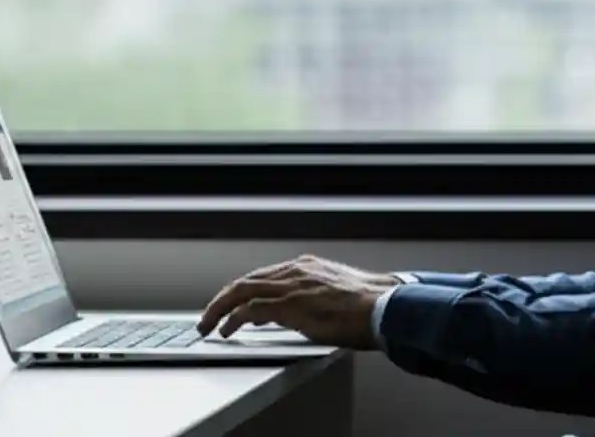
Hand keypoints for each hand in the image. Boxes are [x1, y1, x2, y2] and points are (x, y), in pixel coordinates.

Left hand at [197, 254, 400, 348]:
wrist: (384, 306)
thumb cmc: (370, 304)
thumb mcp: (337, 292)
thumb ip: (315, 296)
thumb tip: (304, 312)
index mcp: (306, 266)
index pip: (263, 276)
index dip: (243, 289)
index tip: (233, 302)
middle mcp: (294, 271)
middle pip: (246, 280)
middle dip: (223, 297)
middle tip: (210, 313)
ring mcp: (290, 286)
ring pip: (241, 291)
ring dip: (220, 308)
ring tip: (210, 323)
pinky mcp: (288, 305)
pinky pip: (249, 310)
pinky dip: (233, 319)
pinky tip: (227, 329)